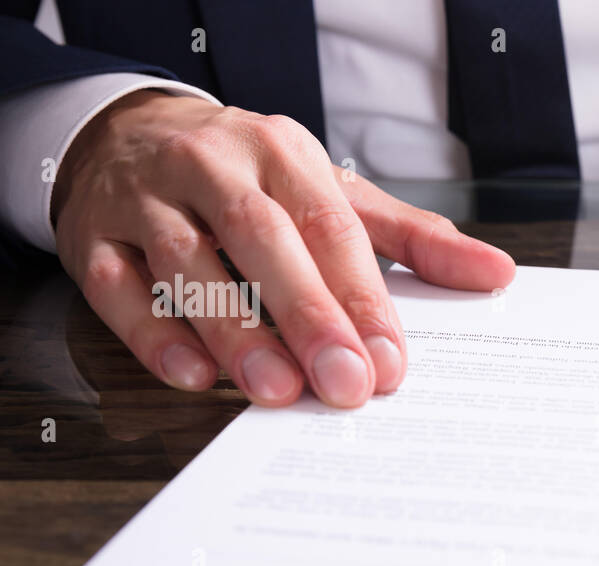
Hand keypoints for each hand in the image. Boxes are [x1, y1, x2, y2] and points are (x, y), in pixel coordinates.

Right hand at [52, 91, 515, 406]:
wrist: (136, 133)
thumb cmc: (254, 182)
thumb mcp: (336, 195)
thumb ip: (414, 240)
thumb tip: (496, 273)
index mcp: (284, 154)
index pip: (331, 228)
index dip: (362, 298)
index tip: (390, 364)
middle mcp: (213, 166)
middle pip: (263, 240)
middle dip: (307, 316)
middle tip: (344, 385)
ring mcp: (146, 197)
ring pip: (189, 262)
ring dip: (234, 331)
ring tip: (275, 390)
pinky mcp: (94, 234)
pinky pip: (117, 286)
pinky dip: (153, 333)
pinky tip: (193, 377)